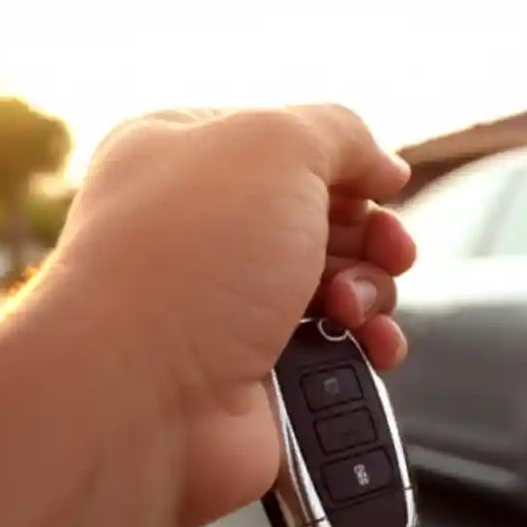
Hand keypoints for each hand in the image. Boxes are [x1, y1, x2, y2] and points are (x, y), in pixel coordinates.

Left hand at [56, 105, 413, 526]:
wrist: (140, 393)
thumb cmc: (189, 259)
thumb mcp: (275, 145)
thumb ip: (342, 133)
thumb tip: (384, 167)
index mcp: (191, 155)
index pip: (296, 147)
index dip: (349, 168)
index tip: (377, 189)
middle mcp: (209, 229)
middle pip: (331, 219)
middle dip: (373, 237)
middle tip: (386, 253)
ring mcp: (234, 305)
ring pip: (345, 286)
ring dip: (372, 293)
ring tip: (349, 309)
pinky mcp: (261, 370)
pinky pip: (341, 351)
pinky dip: (368, 348)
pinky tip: (368, 347)